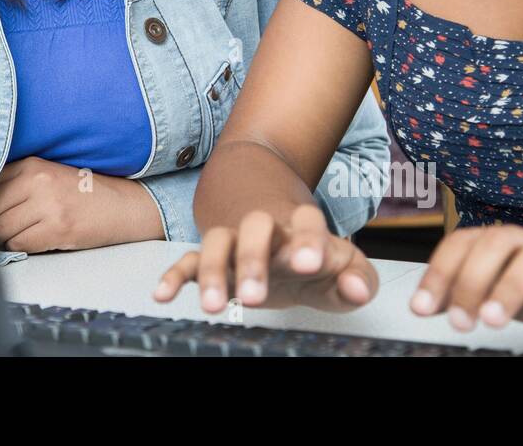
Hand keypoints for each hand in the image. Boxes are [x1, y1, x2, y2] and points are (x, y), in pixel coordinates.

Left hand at [0, 156, 163, 253]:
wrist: (123, 206)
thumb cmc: (85, 193)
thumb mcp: (49, 174)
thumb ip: (17, 182)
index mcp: (32, 165)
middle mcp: (37, 182)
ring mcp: (48, 206)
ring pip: (1, 229)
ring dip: (4, 238)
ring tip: (20, 234)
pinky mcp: (57, 229)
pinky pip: (19, 244)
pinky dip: (20, 246)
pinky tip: (34, 240)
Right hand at [152, 203, 378, 312]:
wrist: (273, 215)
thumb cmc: (311, 251)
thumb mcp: (344, 263)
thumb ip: (358, 278)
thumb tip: (358, 291)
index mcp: (302, 226)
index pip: (307, 222)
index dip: (309, 239)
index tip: (310, 262)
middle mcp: (266, 228)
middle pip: (256, 228)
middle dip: (254, 260)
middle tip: (257, 299)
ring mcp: (234, 239)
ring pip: (218, 242)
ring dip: (215, 272)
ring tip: (215, 308)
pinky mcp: (210, 257)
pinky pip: (187, 260)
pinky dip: (174, 275)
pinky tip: (163, 295)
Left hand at [410, 224, 522, 346]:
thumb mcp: (501, 292)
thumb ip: (465, 295)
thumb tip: (424, 305)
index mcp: (502, 241)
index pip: (462, 243)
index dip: (439, 272)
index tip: (422, 307)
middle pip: (496, 242)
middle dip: (471, 280)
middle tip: (459, 320)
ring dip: (510, 286)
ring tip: (492, 320)